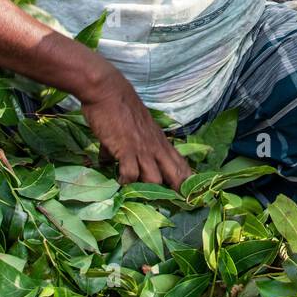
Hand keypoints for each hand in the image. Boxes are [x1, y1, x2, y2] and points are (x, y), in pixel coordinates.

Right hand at [80, 66, 191, 187]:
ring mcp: (142, 149)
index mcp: (160, 142)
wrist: (108, 90)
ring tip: (136, 194)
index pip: (180, 164)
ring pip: (154, 180)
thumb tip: (108, 162)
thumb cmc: (118, 106)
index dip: (186, 181)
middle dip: (176, 192)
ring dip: (145, 190)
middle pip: (175, 175)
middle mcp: (156, 147)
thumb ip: (123, 148)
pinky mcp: (126, 150)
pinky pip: (130, 174)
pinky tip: (118, 182)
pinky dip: (125, 182)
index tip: (188, 196)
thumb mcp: (130, 128)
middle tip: (171, 205)